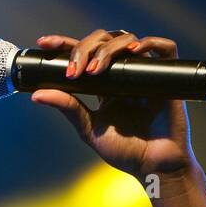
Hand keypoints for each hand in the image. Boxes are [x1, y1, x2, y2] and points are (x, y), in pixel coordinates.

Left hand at [29, 29, 194, 180]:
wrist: (154, 166)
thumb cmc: (125, 151)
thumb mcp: (89, 129)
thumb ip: (68, 108)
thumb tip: (36, 94)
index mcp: (104, 83)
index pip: (84, 53)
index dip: (65, 43)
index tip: (44, 43)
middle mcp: (123, 74)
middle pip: (103, 40)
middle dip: (85, 48)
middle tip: (76, 68)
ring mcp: (145, 73)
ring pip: (128, 40)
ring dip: (108, 48)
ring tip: (96, 69)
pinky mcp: (168, 76)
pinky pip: (165, 49)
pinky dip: (150, 43)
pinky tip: (133, 52)